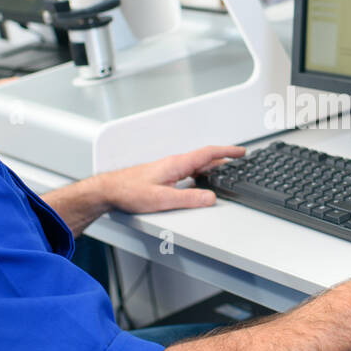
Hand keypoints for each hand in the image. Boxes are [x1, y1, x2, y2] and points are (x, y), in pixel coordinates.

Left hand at [100, 144, 246, 213]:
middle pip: (204, 157)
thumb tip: (210, 198)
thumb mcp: (162, 199)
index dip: (227, 151)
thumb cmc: (129, 191)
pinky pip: (187, 170)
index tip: (241, 151)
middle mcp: (174, 163)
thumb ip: (188, 198)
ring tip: (225, 169)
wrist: (109, 189)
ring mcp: (168, 168)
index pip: (208, 153)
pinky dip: (200, 172)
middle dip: (223, 157)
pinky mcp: (163, 175)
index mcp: (177, 164)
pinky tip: (199, 180)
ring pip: (196, 164)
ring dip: (212, 165)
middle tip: (238, 159)